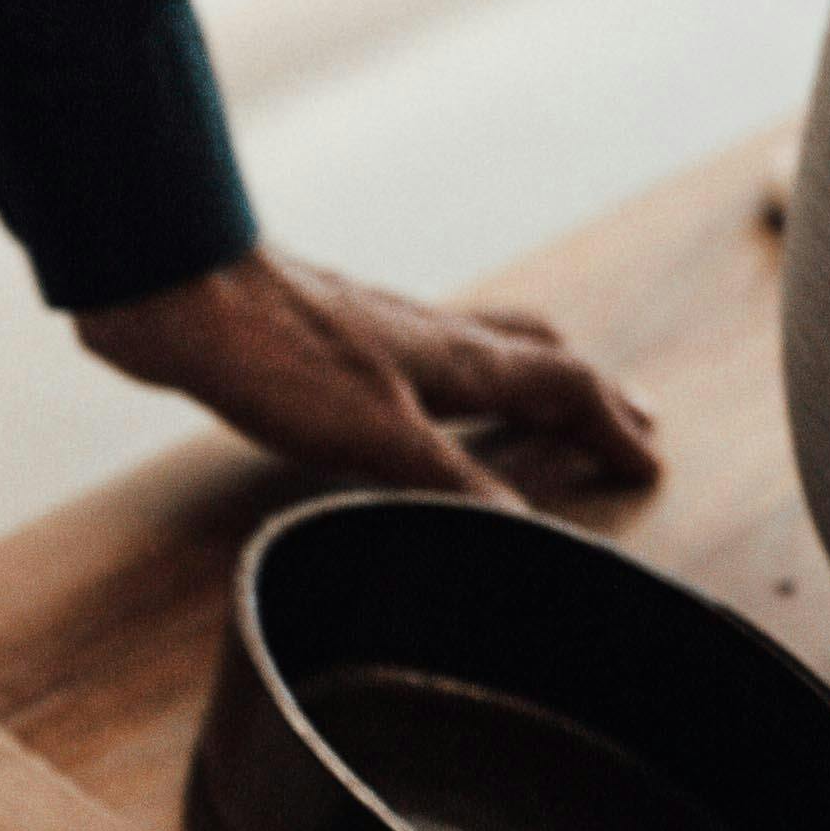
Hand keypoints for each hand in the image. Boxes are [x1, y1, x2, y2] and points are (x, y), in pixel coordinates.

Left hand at [76, 248, 659, 503]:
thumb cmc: (277, 360)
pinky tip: (419, 391)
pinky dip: (461, 374)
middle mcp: (433, 333)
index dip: (610, 428)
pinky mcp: (330, 334)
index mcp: (458, 358)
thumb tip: (532, 534)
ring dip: (529, 375)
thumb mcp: (376, 440)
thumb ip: (454, 483)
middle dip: (587, 391)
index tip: (649, 462)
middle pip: (536, 354)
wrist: (180, 296)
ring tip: (544, 398)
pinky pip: (427, 351)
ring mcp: (381, 328)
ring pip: (485, 345)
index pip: (564, 387)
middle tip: (628, 415)